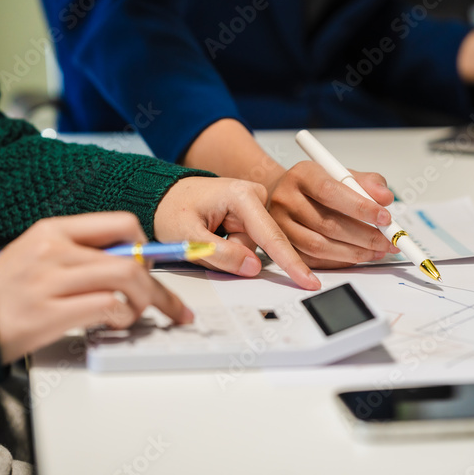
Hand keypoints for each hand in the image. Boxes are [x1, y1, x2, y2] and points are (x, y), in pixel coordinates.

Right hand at [0, 213, 190, 363]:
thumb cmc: (3, 292)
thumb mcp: (38, 255)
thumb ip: (80, 253)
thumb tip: (129, 261)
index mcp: (53, 230)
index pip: (121, 223)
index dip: (145, 246)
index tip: (151, 266)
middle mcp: (54, 251)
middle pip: (130, 257)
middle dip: (156, 284)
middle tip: (162, 301)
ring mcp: (50, 282)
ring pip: (125, 279)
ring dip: (144, 301)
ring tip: (134, 314)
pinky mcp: (49, 315)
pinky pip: (107, 308)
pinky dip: (123, 317)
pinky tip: (115, 324)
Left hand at [154, 176, 320, 289]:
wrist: (165, 195)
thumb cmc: (172, 207)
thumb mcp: (187, 236)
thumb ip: (221, 254)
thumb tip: (252, 268)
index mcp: (241, 194)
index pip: (270, 236)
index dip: (290, 262)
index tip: (307, 279)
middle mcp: (254, 196)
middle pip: (257, 245)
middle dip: (231, 253)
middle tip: (201, 239)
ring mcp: (255, 206)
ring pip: (251, 248)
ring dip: (227, 251)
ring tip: (204, 232)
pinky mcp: (252, 217)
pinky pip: (247, 244)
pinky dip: (229, 247)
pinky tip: (214, 231)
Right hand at [266, 161, 398, 268]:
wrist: (285, 194)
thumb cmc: (316, 185)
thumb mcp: (342, 174)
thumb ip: (367, 182)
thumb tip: (385, 198)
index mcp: (302, 175)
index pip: (330, 191)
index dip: (360, 207)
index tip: (384, 218)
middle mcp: (286, 199)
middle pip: (326, 223)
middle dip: (364, 236)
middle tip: (388, 240)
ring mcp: (280, 225)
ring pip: (319, 246)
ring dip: (354, 253)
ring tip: (377, 250)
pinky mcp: (283, 246)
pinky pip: (313, 261)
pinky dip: (340, 262)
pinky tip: (358, 256)